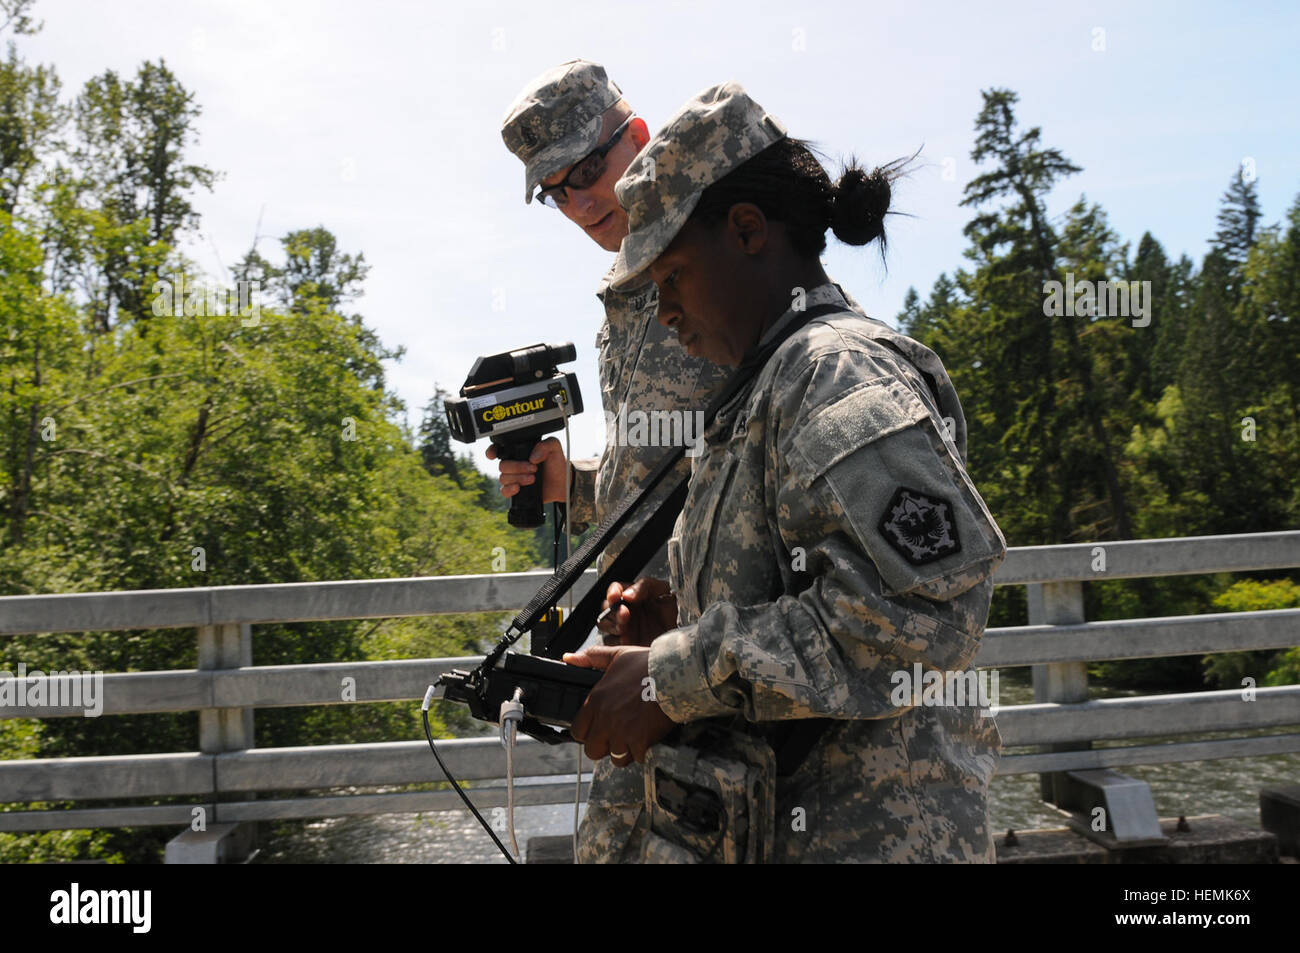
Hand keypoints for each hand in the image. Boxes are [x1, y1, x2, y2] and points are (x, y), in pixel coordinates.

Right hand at [486, 437, 566, 502]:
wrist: (563, 482)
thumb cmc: (557, 463)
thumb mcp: (554, 447)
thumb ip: (545, 445)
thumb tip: (532, 457)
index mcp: (519, 451)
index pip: (499, 448)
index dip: (492, 450)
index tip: (493, 455)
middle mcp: (514, 464)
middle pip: (502, 465)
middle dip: (517, 467)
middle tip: (533, 468)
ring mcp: (514, 477)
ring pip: (503, 477)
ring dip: (518, 478)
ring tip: (533, 478)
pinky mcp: (516, 490)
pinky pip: (504, 491)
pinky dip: (510, 489)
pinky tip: (519, 487)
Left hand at [563, 645, 675, 765]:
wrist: (674, 674)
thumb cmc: (646, 664)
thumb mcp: (616, 655)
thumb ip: (591, 657)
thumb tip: (568, 658)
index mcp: (596, 701)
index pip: (578, 731)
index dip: (587, 733)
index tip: (598, 729)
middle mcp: (605, 719)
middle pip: (592, 750)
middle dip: (604, 746)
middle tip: (616, 738)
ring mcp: (622, 732)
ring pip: (615, 757)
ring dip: (624, 751)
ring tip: (633, 739)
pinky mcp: (640, 741)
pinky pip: (636, 758)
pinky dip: (642, 752)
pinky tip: (647, 740)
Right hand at [596, 577, 676, 646]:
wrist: (678, 639)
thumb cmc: (670, 614)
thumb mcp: (662, 592)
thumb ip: (644, 586)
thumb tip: (627, 594)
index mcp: (631, 596)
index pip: (615, 589)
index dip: (612, 592)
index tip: (615, 596)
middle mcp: (623, 610)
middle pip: (606, 608)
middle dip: (613, 611)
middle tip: (625, 615)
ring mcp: (621, 628)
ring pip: (604, 624)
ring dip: (613, 625)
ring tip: (624, 629)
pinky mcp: (621, 644)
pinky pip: (609, 642)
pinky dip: (615, 641)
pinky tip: (627, 640)